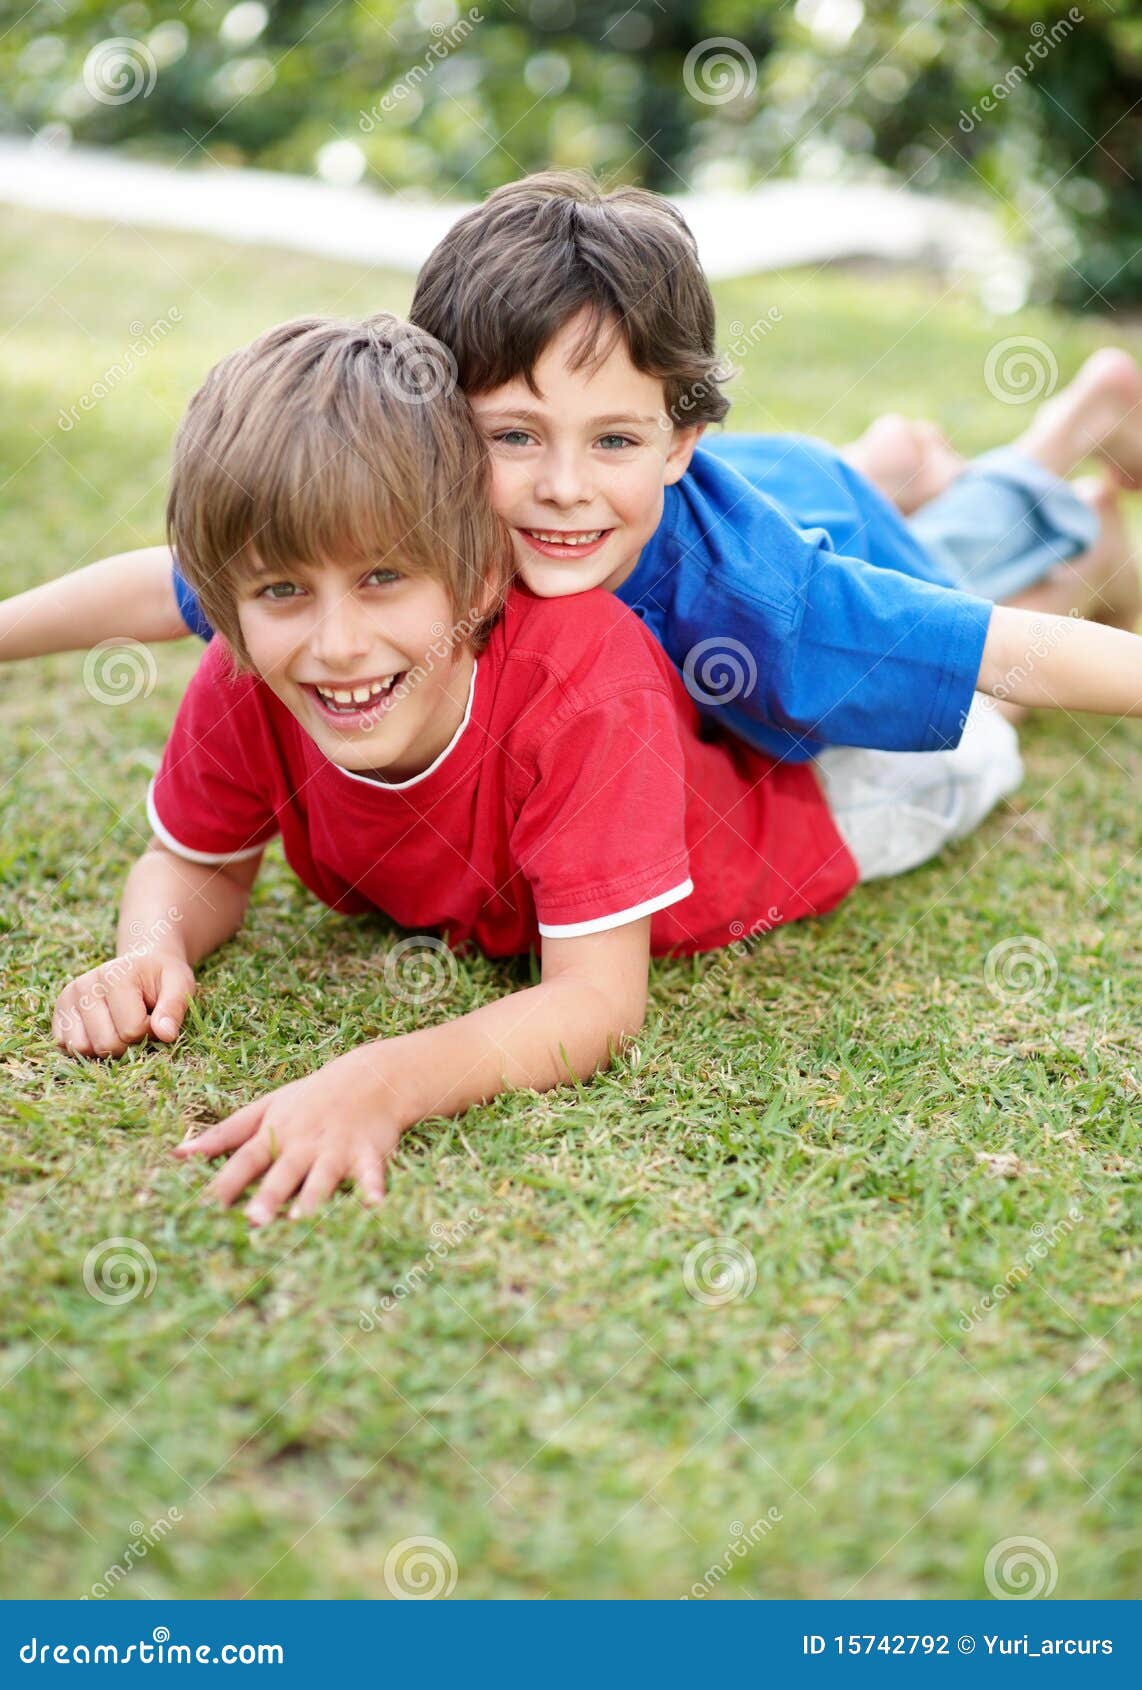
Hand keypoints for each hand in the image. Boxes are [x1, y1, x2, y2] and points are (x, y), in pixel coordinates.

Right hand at [53, 949, 195, 1057]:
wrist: (141, 964)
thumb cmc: (162, 976)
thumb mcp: (180, 984)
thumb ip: (174, 1007)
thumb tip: (165, 1034)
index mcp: (114, 976)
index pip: (131, 1030)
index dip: (149, 1031)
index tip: (154, 1016)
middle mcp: (84, 986)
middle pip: (106, 1044)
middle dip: (129, 1043)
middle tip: (137, 1022)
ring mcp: (68, 999)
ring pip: (84, 1049)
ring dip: (106, 1047)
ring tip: (119, 1025)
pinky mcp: (59, 1012)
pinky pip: (68, 1048)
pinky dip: (88, 1047)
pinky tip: (102, 1030)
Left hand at [173, 1048, 400, 1225]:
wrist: (370, 1076)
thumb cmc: (310, 1098)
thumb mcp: (266, 1109)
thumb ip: (224, 1134)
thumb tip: (177, 1154)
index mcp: (276, 1133)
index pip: (246, 1159)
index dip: (226, 1182)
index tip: (205, 1208)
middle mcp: (304, 1143)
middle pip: (283, 1172)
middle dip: (269, 1196)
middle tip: (253, 1221)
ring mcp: (337, 1149)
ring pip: (322, 1176)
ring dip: (313, 1198)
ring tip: (301, 1221)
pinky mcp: (368, 1154)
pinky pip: (371, 1173)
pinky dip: (372, 1187)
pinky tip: (373, 1205)